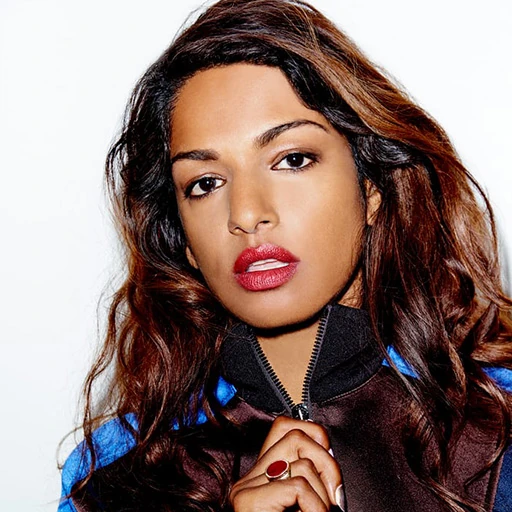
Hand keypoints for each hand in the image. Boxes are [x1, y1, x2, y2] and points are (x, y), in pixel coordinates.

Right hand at [229, 416, 344, 510]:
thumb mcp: (303, 500)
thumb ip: (309, 478)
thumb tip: (330, 452)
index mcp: (260, 475)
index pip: (283, 426)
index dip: (314, 434)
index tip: (329, 468)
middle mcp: (248, 477)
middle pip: (295, 436)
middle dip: (327, 463)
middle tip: (336, 497)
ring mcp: (245, 488)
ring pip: (301, 461)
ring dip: (323, 494)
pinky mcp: (248, 501)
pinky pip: (298, 486)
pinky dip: (316, 506)